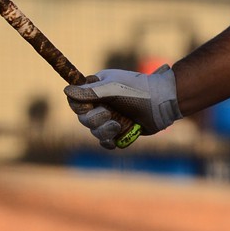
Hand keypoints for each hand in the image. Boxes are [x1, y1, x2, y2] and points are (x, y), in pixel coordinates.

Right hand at [63, 65, 180, 148]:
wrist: (164, 103)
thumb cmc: (139, 91)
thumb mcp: (113, 88)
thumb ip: (90, 92)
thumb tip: (65, 91)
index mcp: (97, 88)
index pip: (76, 102)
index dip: (80, 107)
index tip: (91, 106)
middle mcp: (102, 103)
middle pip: (84, 119)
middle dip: (95, 120)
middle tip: (109, 114)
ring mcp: (111, 117)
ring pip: (95, 132)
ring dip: (104, 131)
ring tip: (118, 125)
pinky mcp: (120, 131)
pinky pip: (106, 142)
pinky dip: (109, 142)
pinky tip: (116, 138)